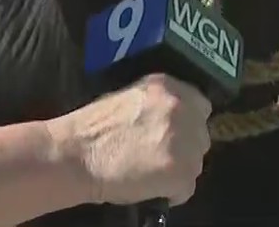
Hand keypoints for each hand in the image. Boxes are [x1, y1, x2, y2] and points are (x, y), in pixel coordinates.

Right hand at [51, 74, 211, 206]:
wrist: (77, 153)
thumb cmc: (94, 127)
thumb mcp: (132, 97)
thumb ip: (158, 104)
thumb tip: (172, 120)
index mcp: (168, 86)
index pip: (200, 106)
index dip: (188, 123)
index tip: (176, 134)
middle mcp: (182, 109)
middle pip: (201, 135)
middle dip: (185, 147)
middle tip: (161, 156)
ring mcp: (185, 141)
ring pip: (196, 162)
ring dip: (179, 169)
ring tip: (151, 173)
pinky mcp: (182, 172)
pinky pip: (186, 188)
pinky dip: (171, 193)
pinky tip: (150, 187)